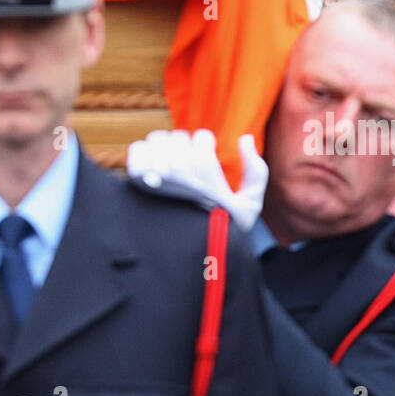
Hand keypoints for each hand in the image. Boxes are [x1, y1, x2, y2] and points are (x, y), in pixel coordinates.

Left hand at [126, 128, 267, 231]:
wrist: (190, 259)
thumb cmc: (220, 234)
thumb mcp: (249, 206)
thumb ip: (256, 171)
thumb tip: (245, 138)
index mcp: (205, 167)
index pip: (202, 137)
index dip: (205, 148)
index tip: (205, 163)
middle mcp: (179, 166)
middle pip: (179, 137)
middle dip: (184, 149)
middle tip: (187, 167)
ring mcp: (156, 172)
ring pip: (158, 139)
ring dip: (164, 149)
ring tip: (169, 166)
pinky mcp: (137, 179)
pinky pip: (138, 150)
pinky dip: (144, 154)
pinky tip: (152, 170)